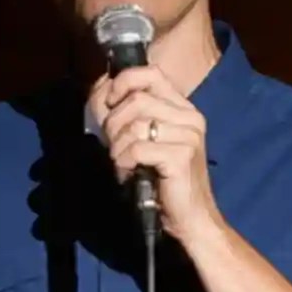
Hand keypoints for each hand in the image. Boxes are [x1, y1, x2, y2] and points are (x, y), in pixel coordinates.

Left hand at [89, 67, 222, 241]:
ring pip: (134, 125)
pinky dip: (124, 162)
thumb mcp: (147, 141)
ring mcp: (189, 136)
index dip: (123, 82)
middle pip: (136, 100)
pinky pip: (137, 148)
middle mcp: (190, 117)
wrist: (191, 219)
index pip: (150, 73)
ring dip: (118, 148)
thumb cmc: (164, 181)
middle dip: (114, 123)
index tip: (109, 102)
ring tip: (124, 164)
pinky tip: (130, 173)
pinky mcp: (181, 156)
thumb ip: (130, 115)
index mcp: (183, 109)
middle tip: (115, 147)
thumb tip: (100, 91)